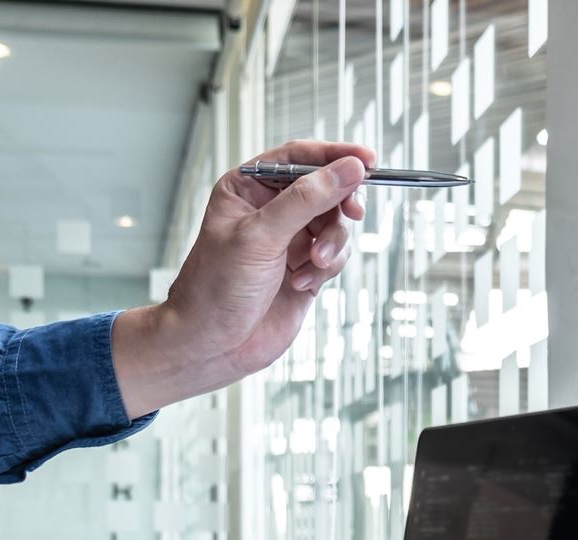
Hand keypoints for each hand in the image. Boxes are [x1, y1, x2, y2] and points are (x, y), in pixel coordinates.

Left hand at [112, 140, 374, 415]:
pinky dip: (327, 268)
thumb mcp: (260, 235)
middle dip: (338, 204)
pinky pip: (335, 255)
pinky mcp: (305, 270)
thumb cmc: (215, 288)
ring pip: (334, 224)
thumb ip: (306, 199)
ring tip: (314, 264)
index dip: (334, 156)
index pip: (298, 158)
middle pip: (324, 188)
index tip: (366, 160)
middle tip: (352, 211)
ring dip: (332, 243)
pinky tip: (303, 282)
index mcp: (248, 189)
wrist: (212, 345)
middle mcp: (270, 211)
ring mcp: (289, 241)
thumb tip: (347, 170)